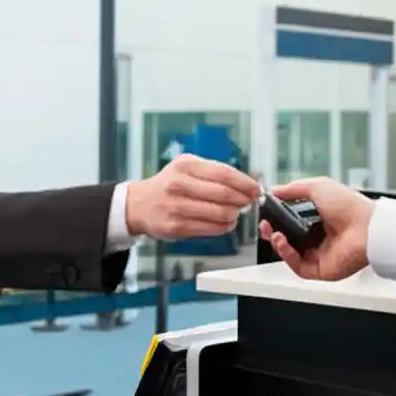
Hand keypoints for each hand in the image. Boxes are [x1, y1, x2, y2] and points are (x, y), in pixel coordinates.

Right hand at [127, 154, 260, 239]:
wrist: (140, 204)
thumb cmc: (169, 184)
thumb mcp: (187, 167)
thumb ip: (214, 172)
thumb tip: (246, 184)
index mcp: (185, 166)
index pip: (224, 173)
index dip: (244, 183)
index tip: (255, 189)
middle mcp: (179, 185)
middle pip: (225, 194)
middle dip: (242, 200)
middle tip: (248, 202)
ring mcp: (177, 207)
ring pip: (220, 214)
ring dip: (234, 215)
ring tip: (235, 213)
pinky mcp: (176, 227)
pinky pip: (210, 229)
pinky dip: (224, 227)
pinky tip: (225, 223)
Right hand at [259, 177, 374, 280]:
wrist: (366, 226)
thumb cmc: (349, 206)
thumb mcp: (317, 186)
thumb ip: (294, 189)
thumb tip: (275, 190)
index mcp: (320, 220)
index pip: (292, 224)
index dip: (277, 220)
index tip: (267, 215)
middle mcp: (320, 239)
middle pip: (289, 241)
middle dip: (273, 233)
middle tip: (265, 226)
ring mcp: (321, 255)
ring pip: (292, 256)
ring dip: (279, 245)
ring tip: (274, 234)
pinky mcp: (323, 270)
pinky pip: (299, 268)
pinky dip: (287, 257)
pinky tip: (283, 244)